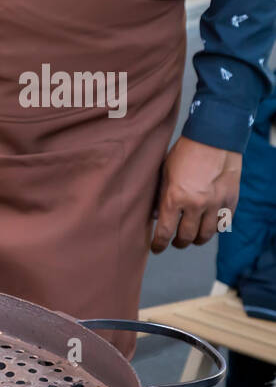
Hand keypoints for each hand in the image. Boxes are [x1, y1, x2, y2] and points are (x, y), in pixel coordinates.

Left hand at [150, 136, 241, 253]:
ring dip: (197, 239)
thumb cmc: (185, 153)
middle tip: (175, 242)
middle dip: (179, 243)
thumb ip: (160, 196)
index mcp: (174, 198)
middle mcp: (196, 204)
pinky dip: (215, 228)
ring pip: (206, 234)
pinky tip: (208, 225)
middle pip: (186, 236)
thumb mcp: (164, 174)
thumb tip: (155, 216)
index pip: (165, 231)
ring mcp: (215, 203)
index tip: (156, 248)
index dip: (159, 244)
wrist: (214, 138)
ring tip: (192, 237)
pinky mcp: (231, 200)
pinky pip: (223, 224)